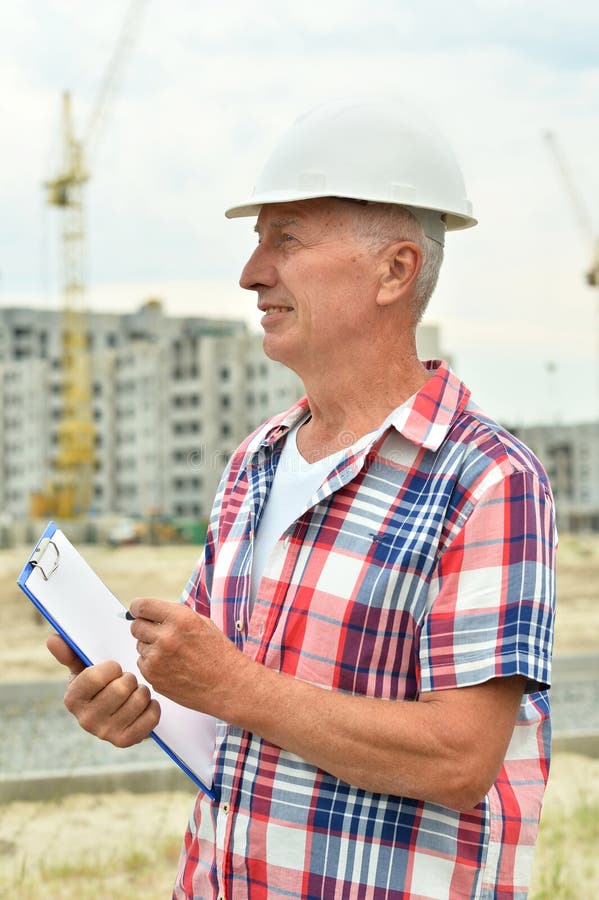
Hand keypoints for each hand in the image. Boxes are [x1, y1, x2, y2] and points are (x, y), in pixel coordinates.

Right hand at [46, 633, 159, 747]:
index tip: (114, 669)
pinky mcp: (126, 741)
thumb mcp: (84, 670)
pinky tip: (144, 706)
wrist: (114, 716)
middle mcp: (86, 720)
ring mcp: (105, 733)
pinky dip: (152, 706)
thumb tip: (52, 639)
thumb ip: (70, 653)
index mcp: (73, 699)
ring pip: (139, 699)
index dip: (112, 668)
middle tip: (127, 681)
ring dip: (142, 691)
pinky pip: (151, 716)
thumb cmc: (99, 687)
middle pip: (121, 688)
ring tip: (135, 692)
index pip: (96, 676)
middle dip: (129, 678)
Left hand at [129, 598, 247, 715]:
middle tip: (158, 633)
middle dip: (145, 627)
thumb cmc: (219, 655)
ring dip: (150, 647)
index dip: (138, 608)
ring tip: (173, 654)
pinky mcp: (153, 678)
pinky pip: (142, 664)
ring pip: (139, 646)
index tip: (138, 610)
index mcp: (179, 620)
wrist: (228, 685)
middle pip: (136, 627)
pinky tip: (172, 666)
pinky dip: (152, 664)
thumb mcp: (203, 623)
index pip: (142, 606)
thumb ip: (175, 616)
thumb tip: (154, 613)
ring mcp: (157, 660)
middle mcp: (166, 638)